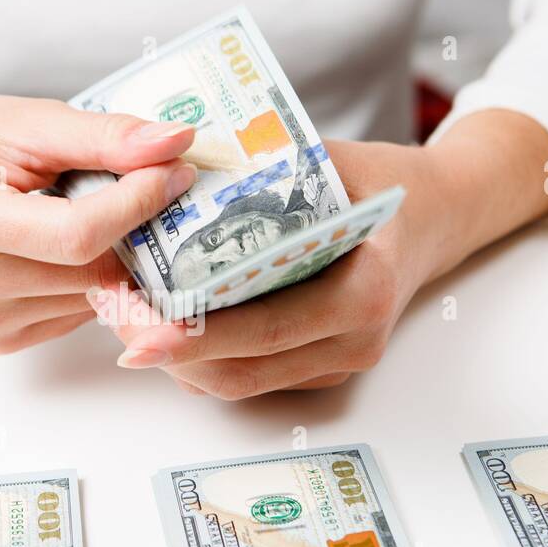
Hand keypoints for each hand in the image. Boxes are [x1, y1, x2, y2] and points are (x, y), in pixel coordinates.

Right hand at [0, 92, 195, 352]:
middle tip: (139, 193)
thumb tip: (174, 145)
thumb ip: (104, 135)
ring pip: (93, 299)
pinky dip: (88, 286)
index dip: (138, 203)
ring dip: (112, 261)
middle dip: (132, 233)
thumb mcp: (29, 120)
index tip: (173, 173)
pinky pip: (75, 318)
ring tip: (84, 218)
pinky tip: (63, 254)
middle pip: (92, 272)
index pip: (78, 234)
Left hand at [92, 110, 547, 397]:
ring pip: (239, 383)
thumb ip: (261, 174)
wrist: (437, 215)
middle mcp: (355, 341)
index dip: (196, 335)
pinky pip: (251, 377)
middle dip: (168, 352)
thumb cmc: (379, 184)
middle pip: (242, 370)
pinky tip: (162, 326)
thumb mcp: (328, 163)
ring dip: (177, 359)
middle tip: (111, 317)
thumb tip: (172, 172)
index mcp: (362, 291)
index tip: (137, 328)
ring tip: (122, 319)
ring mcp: (340, 363)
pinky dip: (202, 358)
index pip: (265, 328)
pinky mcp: (321, 369)